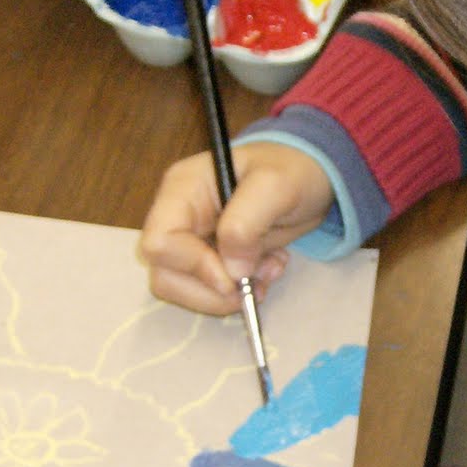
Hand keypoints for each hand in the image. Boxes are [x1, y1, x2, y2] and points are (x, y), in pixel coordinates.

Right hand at [138, 143, 333, 314]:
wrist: (306, 177)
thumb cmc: (289, 170)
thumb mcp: (275, 185)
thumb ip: (247, 224)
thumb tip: (231, 271)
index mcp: (181, 189)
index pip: (160, 242)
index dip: (193, 267)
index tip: (234, 279)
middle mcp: (175, 217)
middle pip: (164, 274)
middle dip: (211, 290)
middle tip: (255, 285)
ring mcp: (188, 241)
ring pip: (182, 290)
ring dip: (227, 295)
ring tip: (267, 273)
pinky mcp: (205, 259)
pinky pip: (207, 291)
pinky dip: (237, 293)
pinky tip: (265, 270)